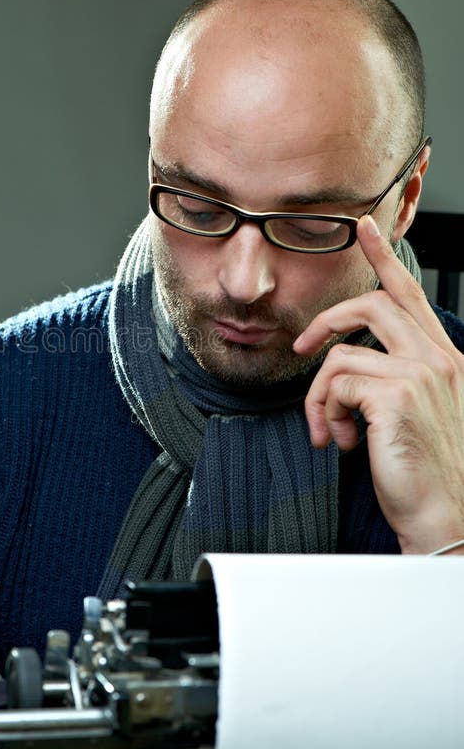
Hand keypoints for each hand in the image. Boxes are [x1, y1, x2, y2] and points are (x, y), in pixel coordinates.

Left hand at [293, 215, 463, 553]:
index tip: (363, 228)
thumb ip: (390, 380)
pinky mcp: (396, 396)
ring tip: (329, 430)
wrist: (444, 520)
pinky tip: (337, 441)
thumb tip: (343, 370)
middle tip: (303, 345)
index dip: (383, 258)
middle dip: (326, 321)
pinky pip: (334, 384)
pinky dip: (323, 414)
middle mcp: (438, 359)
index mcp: (444, 360)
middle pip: (371, 304)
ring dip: (319, 396)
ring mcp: (420, 375)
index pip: (410, 295)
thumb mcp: (412, 415)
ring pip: (340, 354)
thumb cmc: (424, 473)